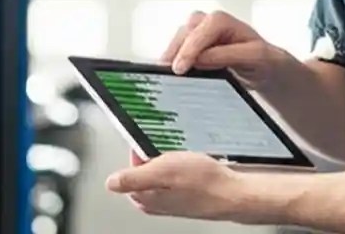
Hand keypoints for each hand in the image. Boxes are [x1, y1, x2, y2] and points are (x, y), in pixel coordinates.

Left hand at [106, 151, 265, 222]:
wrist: (234, 193)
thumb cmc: (202, 183)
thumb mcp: (163, 171)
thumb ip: (133, 176)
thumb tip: (110, 182)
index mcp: (144, 197)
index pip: (129, 170)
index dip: (140, 151)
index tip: (150, 142)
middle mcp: (156, 201)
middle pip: (146, 171)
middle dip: (155, 156)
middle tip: (170, 148)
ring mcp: (173, 199)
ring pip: (163, 173)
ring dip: (171, 160)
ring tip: (184, 154)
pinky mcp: (188, 195)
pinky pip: (178, 176)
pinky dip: (184, 166)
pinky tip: (195, 162)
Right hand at [161, 9, 287, 91]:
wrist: (266, 69)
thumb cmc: (264, 60)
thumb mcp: (254, 57)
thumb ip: (227, 55)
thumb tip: (200, 58)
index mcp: (228, 22)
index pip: (205, 27)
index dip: (191, 47)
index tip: (182, 67)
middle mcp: (212, 23)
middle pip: (188, 30)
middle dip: (178, 50)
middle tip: (171, 72)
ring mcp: (203, 34)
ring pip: (181, 37)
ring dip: (173, 54)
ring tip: (167, 73)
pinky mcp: (197, 47)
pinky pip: (180, 48)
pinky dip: (174, 58)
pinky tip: (170, 72)